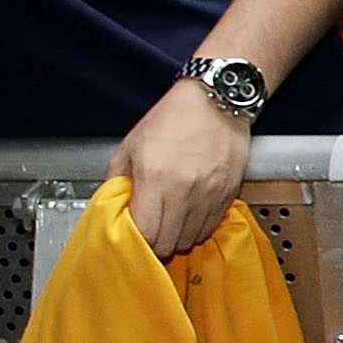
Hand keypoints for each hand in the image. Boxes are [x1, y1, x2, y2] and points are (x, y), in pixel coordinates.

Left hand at [111, 81, 249, 259]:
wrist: (217, 99)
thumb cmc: (173, 117)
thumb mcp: (132, 143)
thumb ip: (117, 178)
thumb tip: (113, 205)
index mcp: (155, 177)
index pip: (145, 232)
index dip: (138, 241)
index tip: (135, 237)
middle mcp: (184, 189)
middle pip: (169, 242)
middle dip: (157, 243)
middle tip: (152, 232)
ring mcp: (210, 193)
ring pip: (192, 238)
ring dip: (179, 236)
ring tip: (172, 221)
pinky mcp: (230, 192)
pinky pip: (212, 225)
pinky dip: (199, 226)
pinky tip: (191, 213)